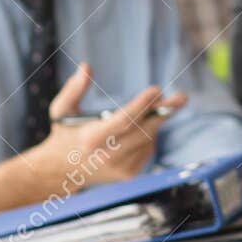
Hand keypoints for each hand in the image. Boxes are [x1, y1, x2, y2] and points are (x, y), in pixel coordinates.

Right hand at [11, 63, 187, 197]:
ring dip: (156, 121)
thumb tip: (87, 66)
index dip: (142, 105)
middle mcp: (107, 156)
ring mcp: (120, 168)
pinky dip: (150, 135)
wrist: (60, 172)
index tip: (157, 90)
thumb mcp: (61, 109)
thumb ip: (74, 88)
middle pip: (143, 131)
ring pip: (148, 140)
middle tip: (181, 97)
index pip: (123, 121)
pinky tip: (145, 125)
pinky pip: (147, 150)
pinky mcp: (128, 175)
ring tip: (161, 105)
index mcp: (91, 139)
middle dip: (164, 112)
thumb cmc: (63, 134)